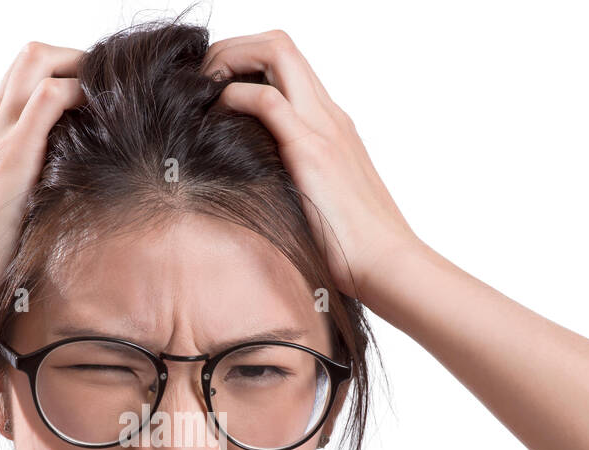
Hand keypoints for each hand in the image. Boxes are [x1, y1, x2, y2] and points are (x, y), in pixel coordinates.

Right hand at [0, 42, 85, 302]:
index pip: (19, 83)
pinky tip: (104, 112)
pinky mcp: (10, 155)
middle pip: (28, 59)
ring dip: (78, 64)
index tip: (93, 97)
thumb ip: (22, 199)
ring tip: (111, 91)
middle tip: (108, 84)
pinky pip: (47, 97)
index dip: (58, 76)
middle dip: (72, 58)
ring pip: (35, 62)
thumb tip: (61, 211)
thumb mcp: (0, 218)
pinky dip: (79, 90)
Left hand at [203, 30, 420, 301]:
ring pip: (275, 53)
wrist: (389, 265)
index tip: (212, 88)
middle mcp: (328, 116)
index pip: (287, 64)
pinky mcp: (313, 152)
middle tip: (199, 80)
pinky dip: (233, 97)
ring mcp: (323, 128)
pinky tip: (214, 118)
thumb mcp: (317, 201)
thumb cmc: (354, 247)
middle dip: (231, 48)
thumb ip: (291, 182)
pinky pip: (267, 102)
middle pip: (279, 45)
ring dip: (228, 59)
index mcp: (330, 125)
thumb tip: (249, 192)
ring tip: (201, 89)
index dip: (245, 61)